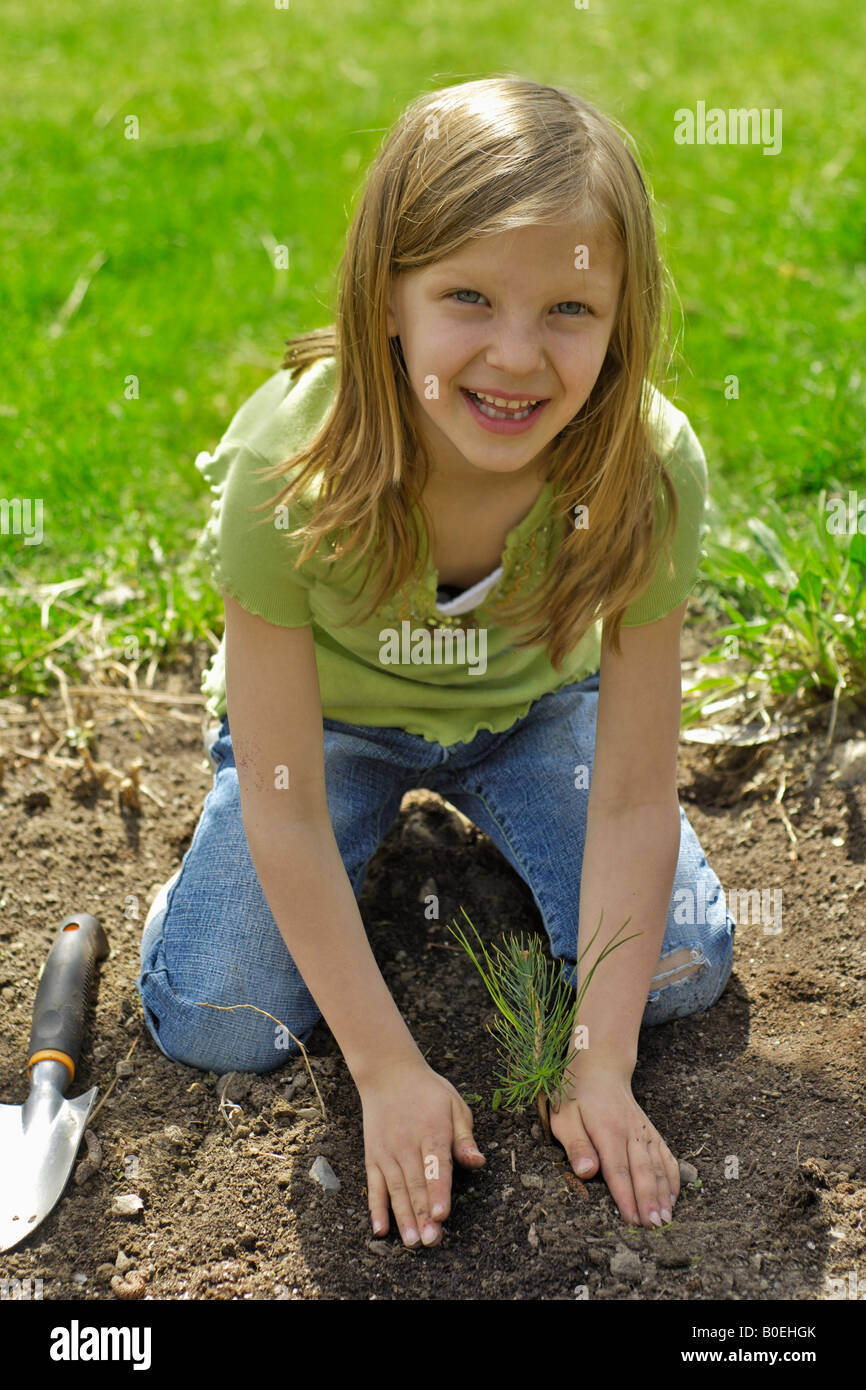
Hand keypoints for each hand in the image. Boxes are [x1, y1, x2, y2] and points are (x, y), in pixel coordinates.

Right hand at [357, 1056, 485, 1247]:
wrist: (388, 1073)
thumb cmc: (428, 1092)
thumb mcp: (454, 1105)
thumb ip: (464, 1137)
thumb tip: (478, 1161)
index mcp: (432, 1131)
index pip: (436, 1165)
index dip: (438, 1191)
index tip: (441, 1215)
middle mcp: (407, 1144)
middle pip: (416, 1184)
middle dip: (423, 1215)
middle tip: (431, 1242)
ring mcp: (387, 1152)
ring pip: (395, 1189)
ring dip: (404, 1218)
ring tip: (412, 1243)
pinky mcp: (372, 1157)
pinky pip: (374, 1186)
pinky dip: (376, 1208)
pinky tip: (381, 1229)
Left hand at [549, 1062, 679, 1227]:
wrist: (601, 1070)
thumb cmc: (577, 1097)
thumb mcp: (564, 1117)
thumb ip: (576, 1145)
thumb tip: (586, 1171)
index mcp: (607, 1130)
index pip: (618, 1169)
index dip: (626, 1196)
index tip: (632, 1219)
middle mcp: (631, 1132)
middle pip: (643, 1171)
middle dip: (649, 1201)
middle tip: (655, 1227)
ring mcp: (645, 1132)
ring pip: (658, 1166)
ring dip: (663, 1194)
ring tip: (667, 1219)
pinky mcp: (652, 1133)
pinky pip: (667, 1156)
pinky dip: (673, 1177)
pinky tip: (674, 1197)